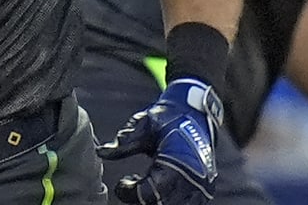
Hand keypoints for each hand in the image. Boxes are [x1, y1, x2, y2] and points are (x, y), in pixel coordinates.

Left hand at [96, 78, 222, 204]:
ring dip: (156, 199)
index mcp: (177, 164)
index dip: (129, 193)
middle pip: (160, 204)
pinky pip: (185, 204)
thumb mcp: (143, 126)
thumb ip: (124, 143)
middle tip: (131, 183)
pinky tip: (159, 185)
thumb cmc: (168, 116)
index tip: (122, 183)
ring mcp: (202, 186)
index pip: (148, 194)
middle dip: (141, 197)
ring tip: (146, 184)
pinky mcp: (205, 190)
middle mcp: (193, 179)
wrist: (195, 111)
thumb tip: (102, 151)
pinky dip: (169, 199)